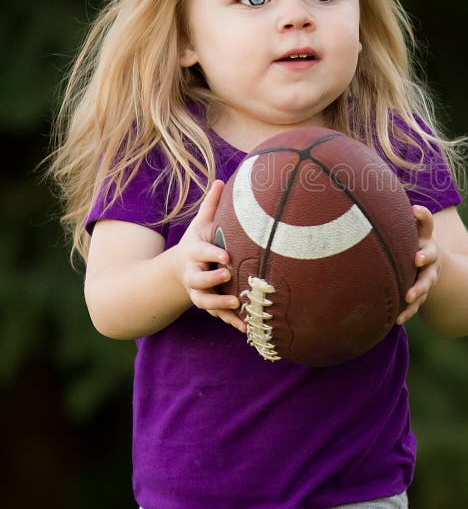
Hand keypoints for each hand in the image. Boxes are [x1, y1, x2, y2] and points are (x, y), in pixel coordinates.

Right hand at [174, 180, 245, 332]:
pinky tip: (247, 328)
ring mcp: (199, 292)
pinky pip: (218, 316)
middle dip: (211, 280)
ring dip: (219, 305)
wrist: (179, 270)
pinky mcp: (208, 305)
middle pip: (198, 280)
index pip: (201, 253)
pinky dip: (231, 322)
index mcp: (194, 252)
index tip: (226, 256)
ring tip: (236, 305)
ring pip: (205, 302)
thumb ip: (211, 205)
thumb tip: (222, 180)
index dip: (211, 255)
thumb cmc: (197, 242)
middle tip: (227, 276)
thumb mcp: (201, 224)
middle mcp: (193, 274)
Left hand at [397, 205, 440, 325]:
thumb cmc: (409, 242)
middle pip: (430, 255)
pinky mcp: (421, 292)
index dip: (422, 216)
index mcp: (424, 237)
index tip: (414, 210)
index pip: (426, 224)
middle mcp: (429, 256)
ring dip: (418, 289)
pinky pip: (417, 303)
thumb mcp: (407, 228)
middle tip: (417, 259)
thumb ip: (393, 214)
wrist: (428, 266)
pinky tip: (398, 319)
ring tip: (409, 296)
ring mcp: (427, 275)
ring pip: (426, 282)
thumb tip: (365, 188)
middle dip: (424, 256)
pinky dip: (408, 311)